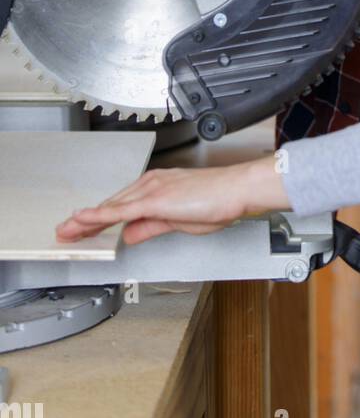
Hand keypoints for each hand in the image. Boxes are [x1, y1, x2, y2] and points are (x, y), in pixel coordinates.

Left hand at [54, 158, 289, 246]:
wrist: (237, 190)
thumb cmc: (219, 200)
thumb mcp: (180, 221)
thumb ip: (151, 227)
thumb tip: (130, 233)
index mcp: (158, 188)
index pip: (121, 205)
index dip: (99, 218)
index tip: (82, 226)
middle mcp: (151, 183)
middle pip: (111, 205)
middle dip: (85, 221)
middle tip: (65, 231)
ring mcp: (152, 189)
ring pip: (111, 207)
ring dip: (86, 220)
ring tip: (67, 231)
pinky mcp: (156, 199)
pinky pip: (120, 210)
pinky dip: (99, 216)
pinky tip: (84, 221)